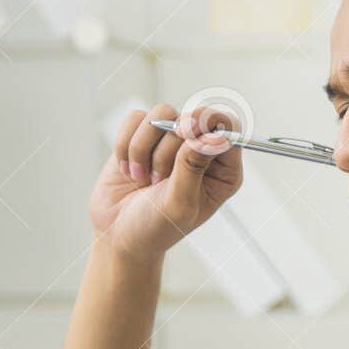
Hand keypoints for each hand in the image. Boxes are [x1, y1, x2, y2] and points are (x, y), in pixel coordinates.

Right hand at [91, 103, 244, 262]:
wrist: (119, 234)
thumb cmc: (156, 227)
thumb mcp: (179, 204)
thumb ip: (193, 167)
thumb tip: (212, 136)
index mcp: (224, 170)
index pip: (229, 128)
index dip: (210, 122)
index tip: (187, 130)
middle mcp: (202, 150)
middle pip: (194, 118)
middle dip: (169, 147)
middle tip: (158, 176)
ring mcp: (172, 140)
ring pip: (163, 113)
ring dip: (145, 148)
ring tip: (144, 179)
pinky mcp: (144, 136)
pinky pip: (136, 118)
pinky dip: (126, 145)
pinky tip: (130, 171)